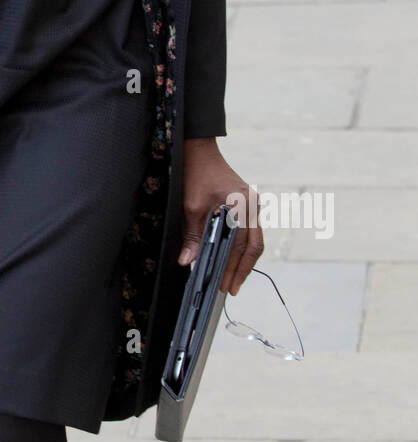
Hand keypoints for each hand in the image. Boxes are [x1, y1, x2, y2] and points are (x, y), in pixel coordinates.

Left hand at [178, 138, 261, 295]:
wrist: (200, 151)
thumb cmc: (196, 174)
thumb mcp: (191, 206)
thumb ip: (192, 236)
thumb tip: (188, 262)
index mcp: (243, 205)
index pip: (241, 245)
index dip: (233, 268)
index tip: (225, 285)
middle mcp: (253, 206)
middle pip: (254, 246)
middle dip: (242, 270)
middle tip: (231, 290)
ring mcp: (253, 205)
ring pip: (253, 241)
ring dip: (243, 261)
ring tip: (232, 281)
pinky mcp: (247, 205)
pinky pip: (248, 232)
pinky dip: (241, 248)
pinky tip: (231, 261)